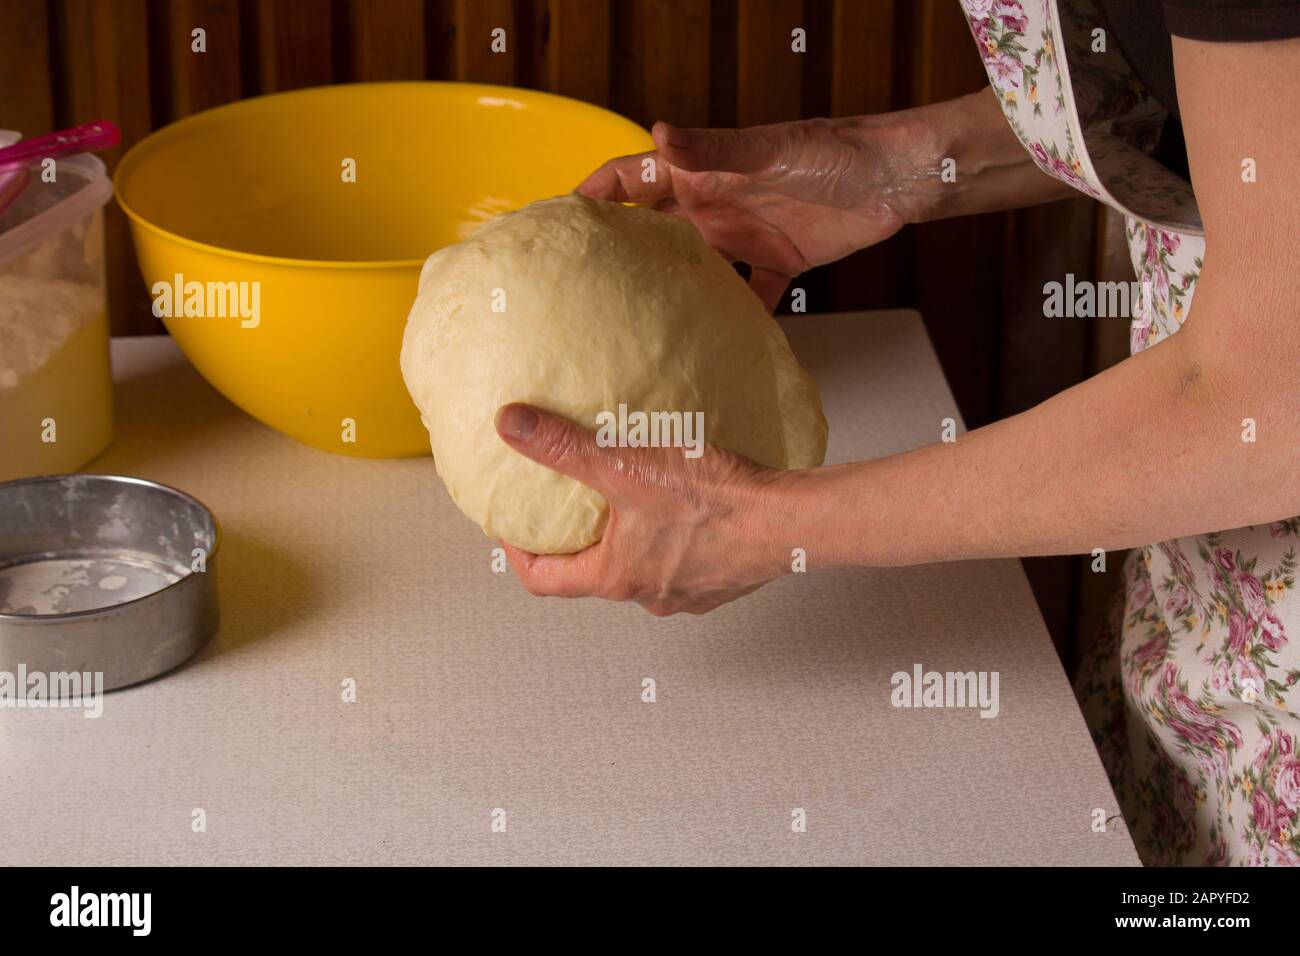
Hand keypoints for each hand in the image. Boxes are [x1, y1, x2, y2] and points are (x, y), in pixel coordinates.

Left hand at [494, 403, 792, 615]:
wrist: (789, 521)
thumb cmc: (713, 503)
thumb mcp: (625, 464)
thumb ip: (564, 447)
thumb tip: (512, 425)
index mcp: (617, 578)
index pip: (544, 581)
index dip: (520, 554)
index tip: (514, 529)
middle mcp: (650, 595)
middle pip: (595, 574)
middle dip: (581, 541)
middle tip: (572, 506)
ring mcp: (689, 594)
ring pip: (642, 569)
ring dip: (630, 540)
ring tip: (631, 499)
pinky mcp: (724, 581)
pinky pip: (685, 563)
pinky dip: (673, 539)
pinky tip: (685, 506)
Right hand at [576, 116, 930, 309]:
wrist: (899, 177)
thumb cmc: (837, 152)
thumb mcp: (769, 151)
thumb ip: (713, 149)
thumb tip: (657, 132)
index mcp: (703, 173)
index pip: (633, 179)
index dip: (594, 195)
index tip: (557, 222)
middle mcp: (716, 204)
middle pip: (653, 230)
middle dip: (619, 253)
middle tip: (580, 288)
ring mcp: (745, 235)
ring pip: (693, 268)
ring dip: (668, 292)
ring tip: (634, 327)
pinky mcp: (779, 262)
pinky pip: (746, 296)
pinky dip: (731, 319)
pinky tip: (712, 347)